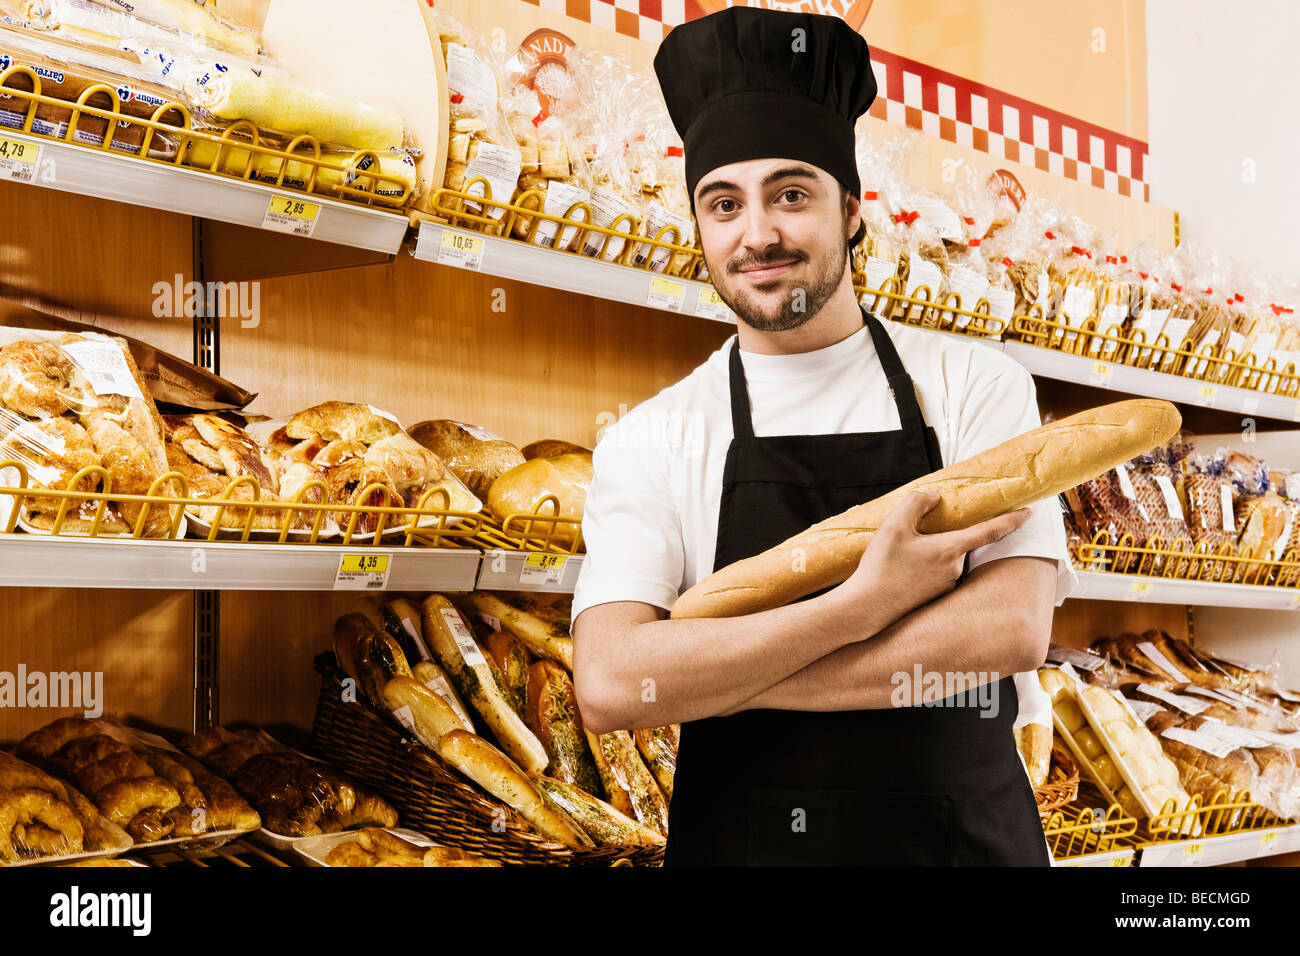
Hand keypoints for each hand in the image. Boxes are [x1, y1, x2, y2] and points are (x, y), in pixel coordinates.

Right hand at [830, 490, 1032, 631]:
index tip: (1029, 512)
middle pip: (958, 544)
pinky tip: (900, 571)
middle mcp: (954, 569)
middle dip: (944, 536)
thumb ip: (916, 503)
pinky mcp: (934, 598)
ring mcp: (946, 586)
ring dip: (931, 554)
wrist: (867, 608)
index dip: (1011, 519)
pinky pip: (935, 575)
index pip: (990, 531)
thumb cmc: (881, 567)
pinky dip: (923, 569)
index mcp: (950, 549)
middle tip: (915, 536)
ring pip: (945, 560)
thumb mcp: (894, 525)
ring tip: (899, 557)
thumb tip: (935, 497)